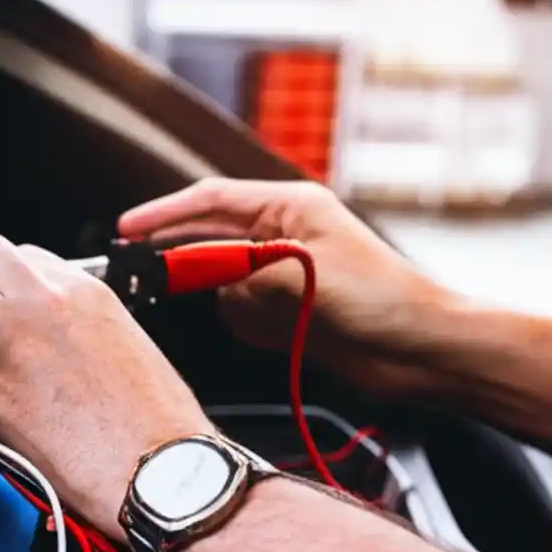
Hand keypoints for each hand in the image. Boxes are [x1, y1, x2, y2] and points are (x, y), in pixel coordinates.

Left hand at [0, 234, 214, 538]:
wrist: (162, 472)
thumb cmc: (161, 423)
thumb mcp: (133, 344)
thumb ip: (88, 323)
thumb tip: (63, 331)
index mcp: (87, 292)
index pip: (30, 255)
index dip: (14, 279)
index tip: (11, 297)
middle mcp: (46, 305)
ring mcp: (13, 343)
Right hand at [118, 178, 458, 396]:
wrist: (424, 350)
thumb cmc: (383, 298)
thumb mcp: (303, 273)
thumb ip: (241, 271)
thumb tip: (197, 276)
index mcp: (290, 208)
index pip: (211, 201)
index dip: (164, 213)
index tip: (127, 230)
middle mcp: (282, 236)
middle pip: (210, 241)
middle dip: (188, 263)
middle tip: (151, 279)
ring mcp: (282, 275)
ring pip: (222, 287)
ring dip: (236, 305)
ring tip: (275, 317)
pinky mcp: (286, 310)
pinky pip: (241, 317)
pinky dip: (251, 328)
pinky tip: (283, 334)